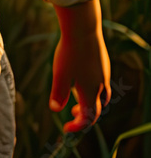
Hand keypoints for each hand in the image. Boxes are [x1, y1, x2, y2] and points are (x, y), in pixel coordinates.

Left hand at [50, 0, 110, 132]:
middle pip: (97, 108)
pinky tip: (80, 78)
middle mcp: (101, 85)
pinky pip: (101, 82)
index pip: (88, 118)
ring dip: (90, 101)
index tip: (66, 129)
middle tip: (72, 114)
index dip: (77, 126)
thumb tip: (55, 109)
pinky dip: (92, 88)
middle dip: (84, 115)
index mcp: (91, 92)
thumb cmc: (70, 52)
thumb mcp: (60, 74)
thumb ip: (58, 93)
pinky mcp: (102, 63)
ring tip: (76, 97)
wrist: (83, 28)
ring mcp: (103, 73)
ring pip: (101, 95)